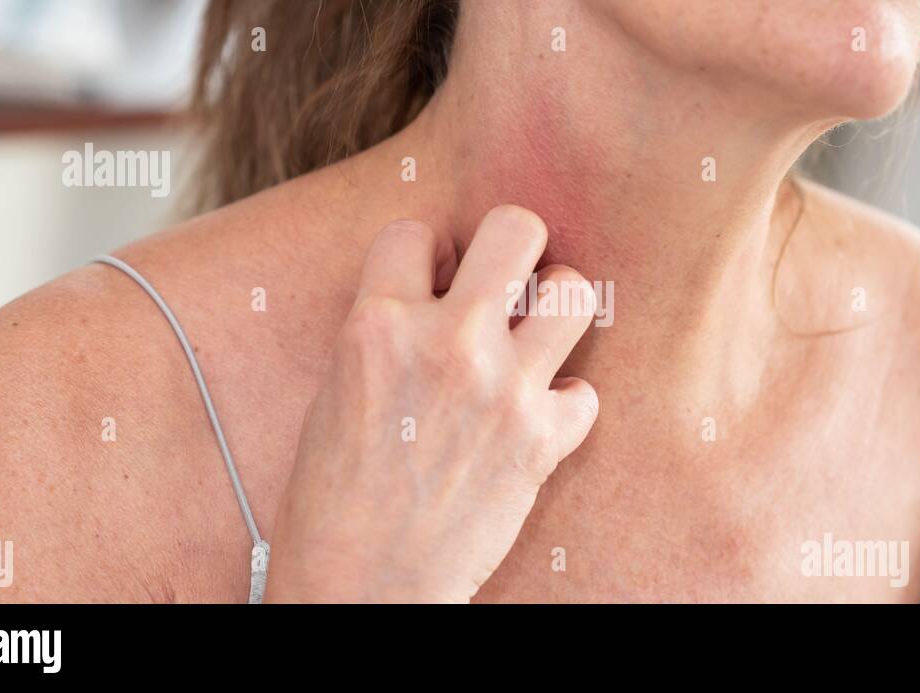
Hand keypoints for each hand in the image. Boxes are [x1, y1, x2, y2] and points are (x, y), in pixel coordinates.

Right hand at [264, 205, 598, 601]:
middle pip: (517, 229)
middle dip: (514, 251)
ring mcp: (502, 388)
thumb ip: (387, 332)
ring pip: (574, 293)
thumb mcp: (337, 390)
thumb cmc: (333, 499)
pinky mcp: (541, 440)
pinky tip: (537, 424)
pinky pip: (587, 393)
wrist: (360, 586)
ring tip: (534, 341)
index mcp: (377, 325)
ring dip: (555, 313)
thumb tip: (436, 295)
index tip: (434, 284)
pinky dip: (565, 409)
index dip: (429, 256)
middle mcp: (446, 342)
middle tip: (505, 285)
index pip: (416, 231)